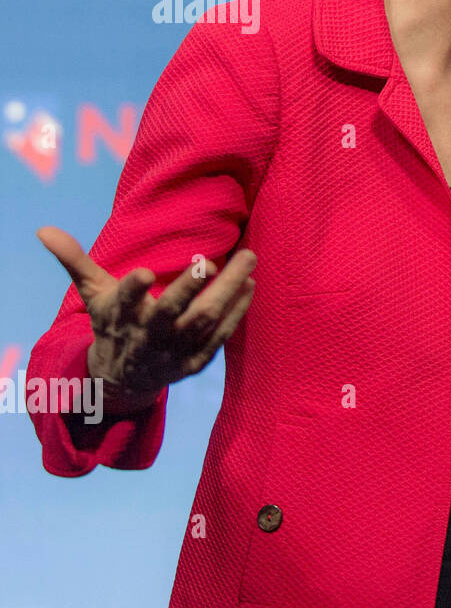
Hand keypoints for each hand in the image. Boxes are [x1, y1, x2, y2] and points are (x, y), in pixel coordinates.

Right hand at [36, 226, 256, 414]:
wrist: (125, 378)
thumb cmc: (114, 322)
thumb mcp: (93, 294)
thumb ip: (75, 260)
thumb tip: (44, 230)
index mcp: (122, 316)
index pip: (125, 301)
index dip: (133, 289)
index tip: (143, 271)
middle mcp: (149, 334)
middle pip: (172, 312)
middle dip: (190, 288)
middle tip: (209, 262)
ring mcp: (175, 350)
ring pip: (204, 321)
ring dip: (228, 291)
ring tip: (248, 259)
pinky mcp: (196, 361)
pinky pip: (221, 337)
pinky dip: (237, 312)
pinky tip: (250, 285)